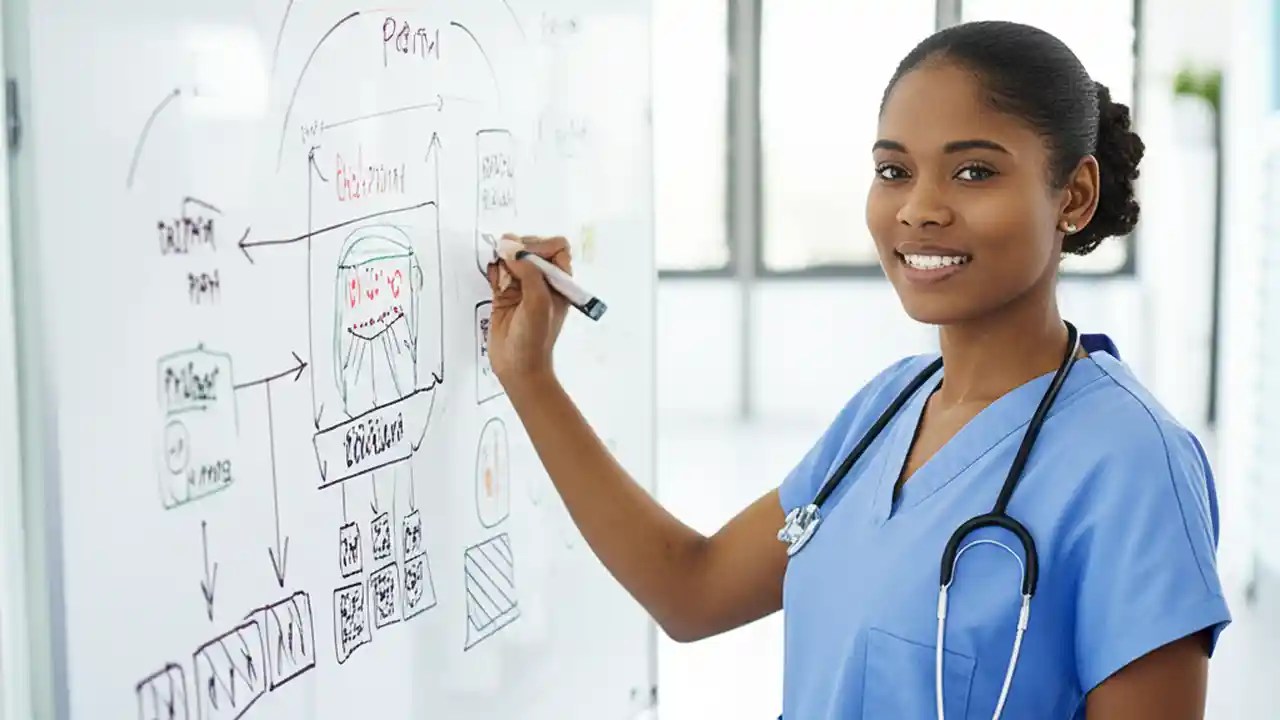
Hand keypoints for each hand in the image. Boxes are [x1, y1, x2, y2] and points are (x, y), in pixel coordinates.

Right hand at [486, 234, 571, 388]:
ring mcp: (522, 287)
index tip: (526, 257)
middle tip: (507, 261)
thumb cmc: (535, 338)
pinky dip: (494, 269)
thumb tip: (512, 250)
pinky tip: (494, 277)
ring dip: (504, 259)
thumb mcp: (539, 302)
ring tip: (500, 272)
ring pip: (512, 258)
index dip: (540, 245)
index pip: (556, 248)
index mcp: (559, 281)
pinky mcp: (504, 295)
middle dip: (518, 250)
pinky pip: (499, 272)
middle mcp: (542, 281)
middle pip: (531, 248)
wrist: (518, 366)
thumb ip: (529, 272)